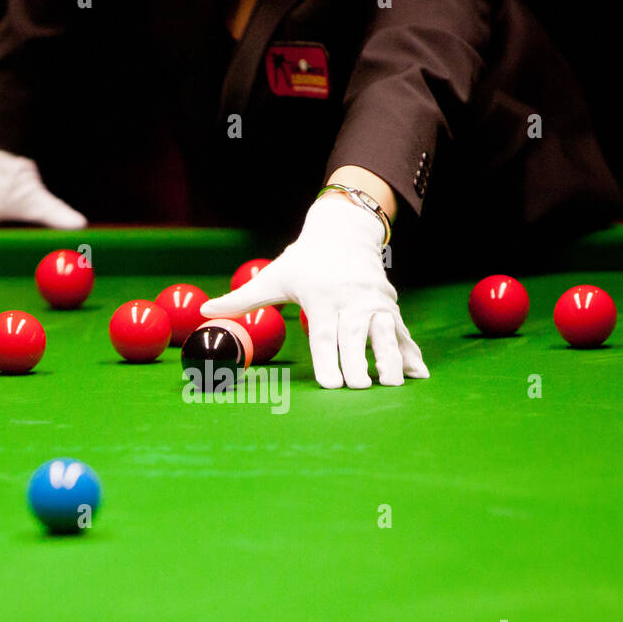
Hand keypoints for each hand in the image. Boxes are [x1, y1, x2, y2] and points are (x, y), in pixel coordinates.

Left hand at [200, 198, 428, 388]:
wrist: (343, 233)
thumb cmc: (304, 261)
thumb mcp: (273, 276)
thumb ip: (241, 300)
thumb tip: (202, 312)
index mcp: (322, 296)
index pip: (324, 334)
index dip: (327, 359)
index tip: (330, 383)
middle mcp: (351, 300)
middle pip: (355, 337)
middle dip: (359, 363)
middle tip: (360, 388)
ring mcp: (374, 303)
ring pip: (385, 334)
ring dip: (391, 359)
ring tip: (394, 384)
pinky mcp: (389, 306)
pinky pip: (403, 332)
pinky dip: (412, 353)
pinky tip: (420, 374)